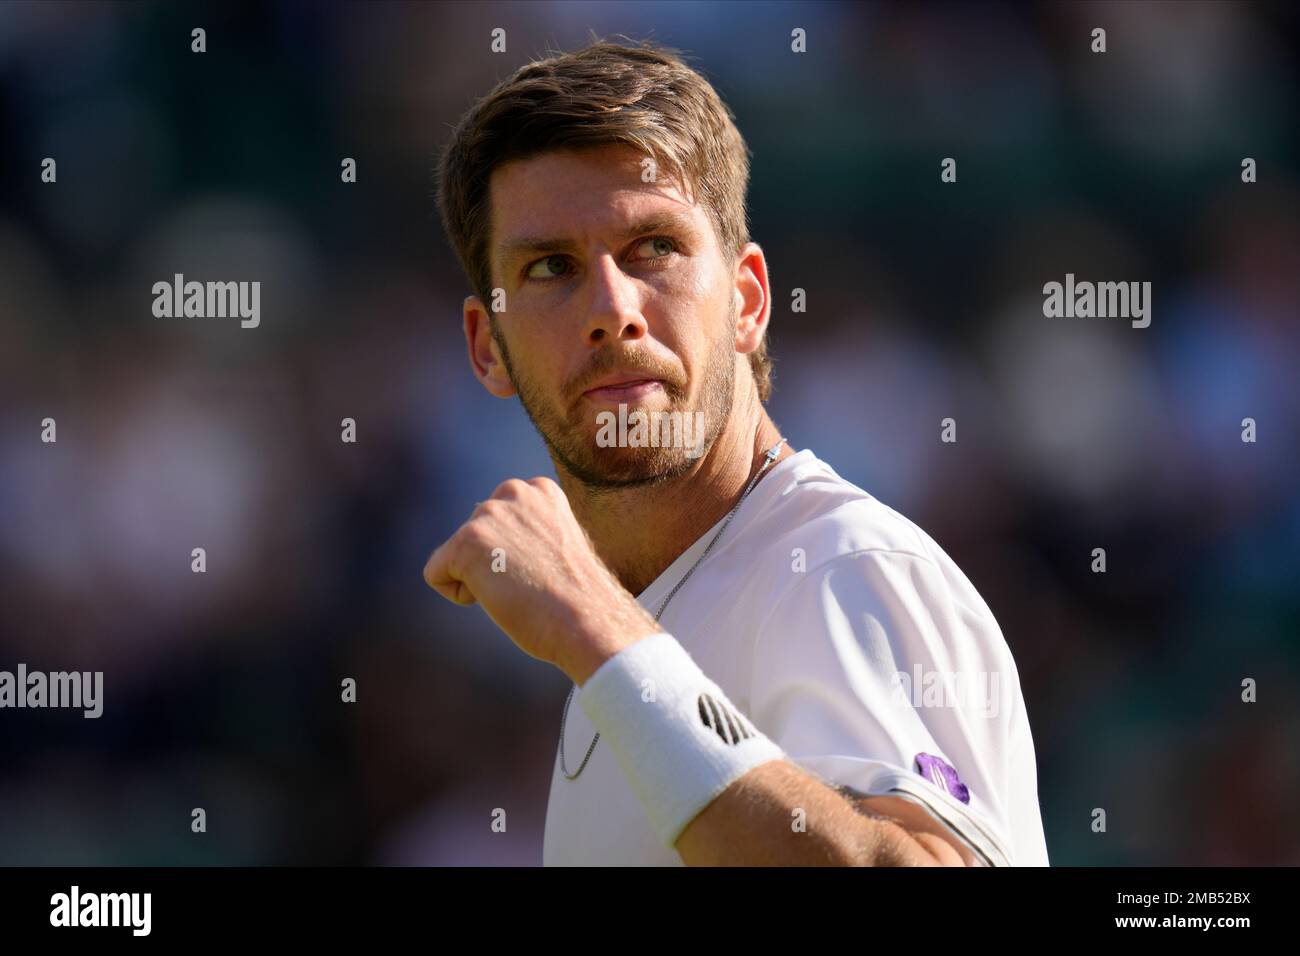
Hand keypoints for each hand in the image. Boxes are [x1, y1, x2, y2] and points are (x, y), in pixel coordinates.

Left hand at [422, 477, 659, 683]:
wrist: (587, 621)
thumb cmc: (577, 598)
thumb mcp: (554, 548)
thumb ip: (525, 535)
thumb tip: (494, 546)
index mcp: (539, 489)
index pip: (496, 525)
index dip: (513, 559)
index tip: (545, 571)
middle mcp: (513, 491)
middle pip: (473, 538)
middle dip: (493, 566)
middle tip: (532, 582)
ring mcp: (489, 513)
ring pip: (455, 556)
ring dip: (480, 581)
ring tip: (519, 588)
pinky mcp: (467, 540)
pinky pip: (435, 574)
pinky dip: (459, 595)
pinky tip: (498, 596)